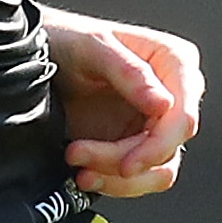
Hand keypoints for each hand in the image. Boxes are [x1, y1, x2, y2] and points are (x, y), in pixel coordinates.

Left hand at [48, 15, 201, 195]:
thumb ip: (129, 72)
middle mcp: (171, 95)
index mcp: (173, 62)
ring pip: (158, 170)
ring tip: (79, 167)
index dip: (160, 144)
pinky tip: (85, 175)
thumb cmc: (67, 39)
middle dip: (122, 159)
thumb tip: (165, 104)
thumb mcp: (92, 47)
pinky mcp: (134, 145)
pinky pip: (138, 179)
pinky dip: (111, 183)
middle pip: (168, 147)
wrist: (37, 58)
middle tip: (81, 155)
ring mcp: (154, 123)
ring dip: (116, 179)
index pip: (184, 115)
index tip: (127, 163)